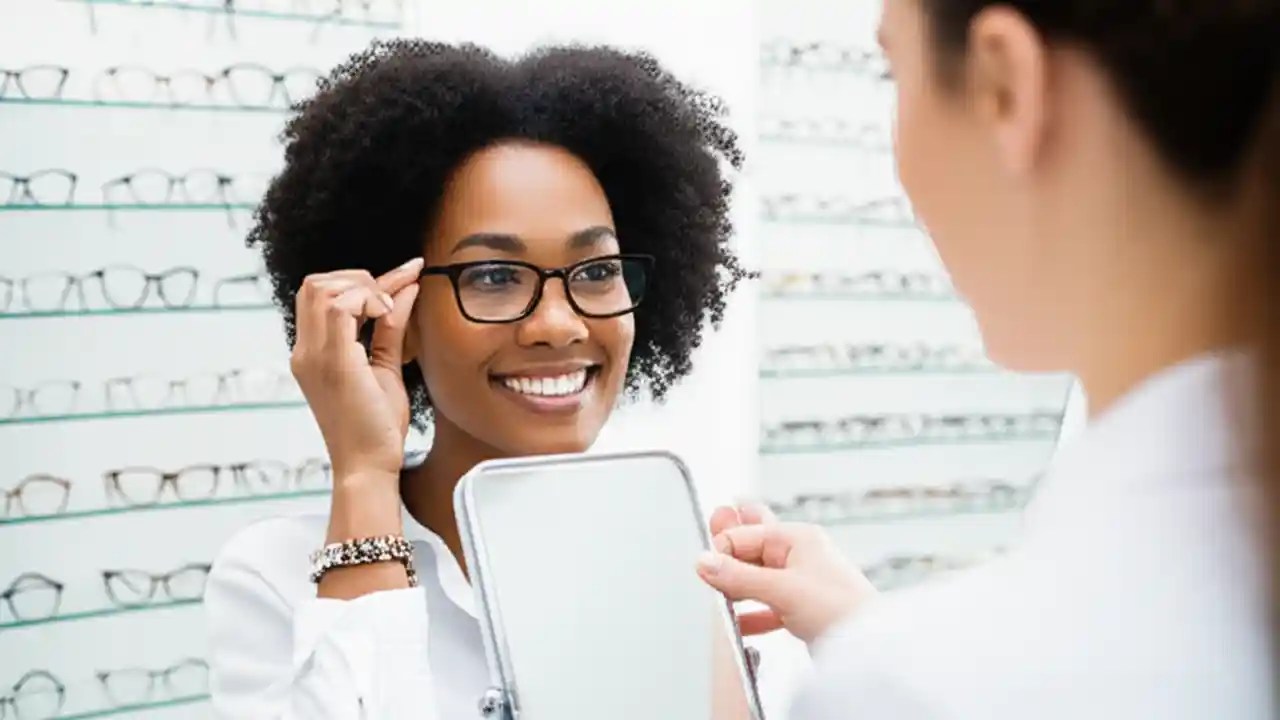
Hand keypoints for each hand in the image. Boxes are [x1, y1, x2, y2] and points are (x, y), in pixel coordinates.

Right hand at [289, 257, 423, 483]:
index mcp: (313, 354)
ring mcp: (314, 356)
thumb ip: (391, 327)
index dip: (364, 280)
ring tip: (387, 310)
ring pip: (323, 287)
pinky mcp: (333, 362)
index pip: (323, 296)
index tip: (407, 275)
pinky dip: (367, 300)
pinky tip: (386, 315)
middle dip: (359, 278)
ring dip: (363, 287)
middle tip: (391, 297)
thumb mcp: (386, 366)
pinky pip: (339, 307)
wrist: (370, 466)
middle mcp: (306, 352)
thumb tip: (407, 289)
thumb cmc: (377, 428)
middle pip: (314, 283)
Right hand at [698, 505, 876, 643]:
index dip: (722, 549)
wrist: (873, 647)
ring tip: (719, 597)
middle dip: (728, 556)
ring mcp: (799, 581)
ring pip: (757, 577)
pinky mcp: (800, 608)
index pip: (745, 534)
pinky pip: (766, 604)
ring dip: (737, 587)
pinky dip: (750, 612)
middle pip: (752, 548)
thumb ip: (739, 576)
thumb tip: (704, 562)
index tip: (704, 569)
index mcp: (797, 537)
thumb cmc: (842, 608)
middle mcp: (799, 555)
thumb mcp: (782, 588)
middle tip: (705, 564)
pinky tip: (739, 623)